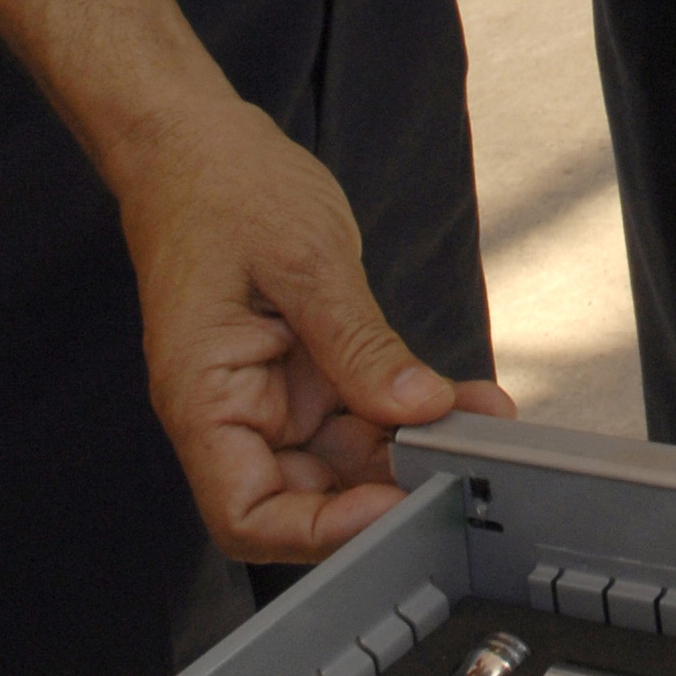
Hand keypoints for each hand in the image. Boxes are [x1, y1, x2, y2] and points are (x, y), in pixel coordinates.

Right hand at [118, 94, 514, 560]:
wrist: (199, 144)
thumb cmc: (221, 189)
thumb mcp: (305, 261)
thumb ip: (360, 344)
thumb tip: (415, 408)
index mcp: (204, 397)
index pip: (247, 514)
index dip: (318, 530)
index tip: (388, 506)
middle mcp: (233, 410)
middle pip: (304, 496)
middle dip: (383, 487)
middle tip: (458, 462)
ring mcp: (270, 394)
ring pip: (343, 459)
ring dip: (409, 450)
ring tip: (476, 425)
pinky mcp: (302, 372)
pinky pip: (356, 412)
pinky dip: (406, 411)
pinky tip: (459, 400)